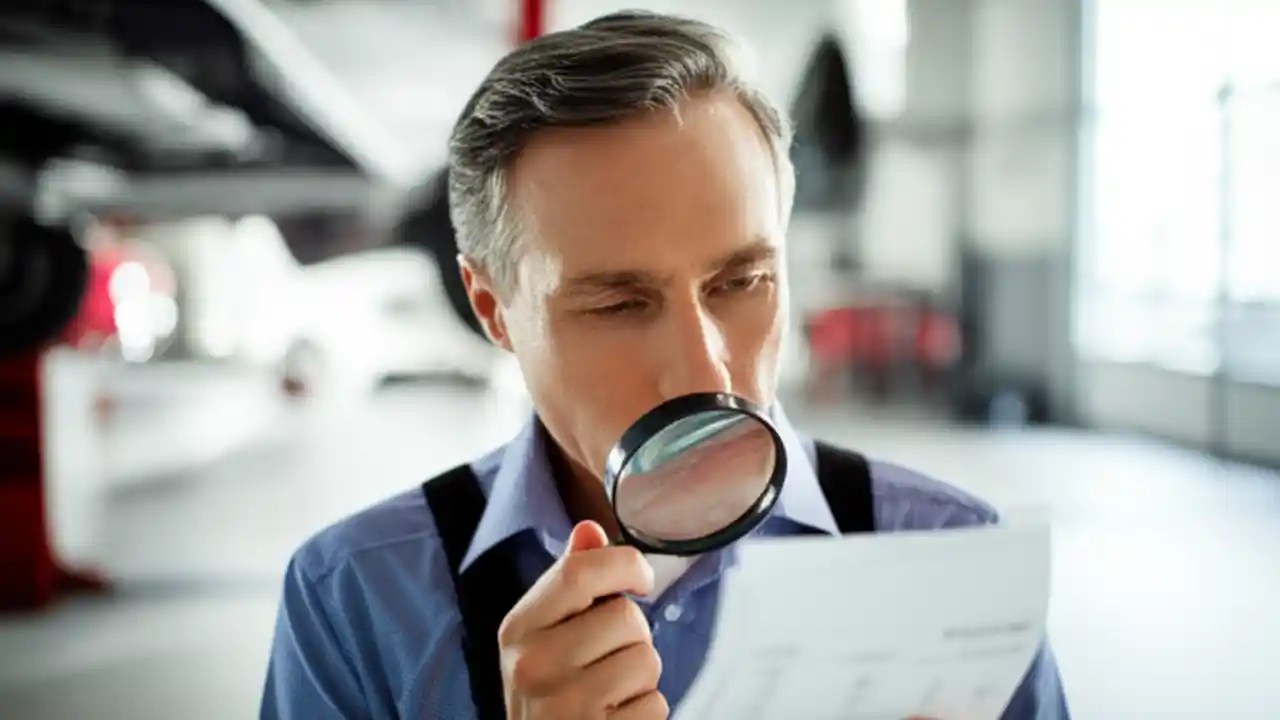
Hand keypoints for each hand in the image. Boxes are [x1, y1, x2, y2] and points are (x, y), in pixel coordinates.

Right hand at [499, 520, 668, 718]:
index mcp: (518, 628)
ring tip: (610, 692)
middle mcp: (532, 666)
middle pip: (625, 616)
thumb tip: (590, 529)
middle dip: (632, 636)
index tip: (640, 579)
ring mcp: (563, 707)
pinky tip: (615, 718)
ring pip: (646, 660)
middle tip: (607, 658)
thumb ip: (570, 581)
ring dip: (641, 677)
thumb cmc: (552, 690)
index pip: (579, 571)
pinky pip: (655, 705)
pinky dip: (646, 712)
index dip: (625, 564)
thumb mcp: (546, 634)